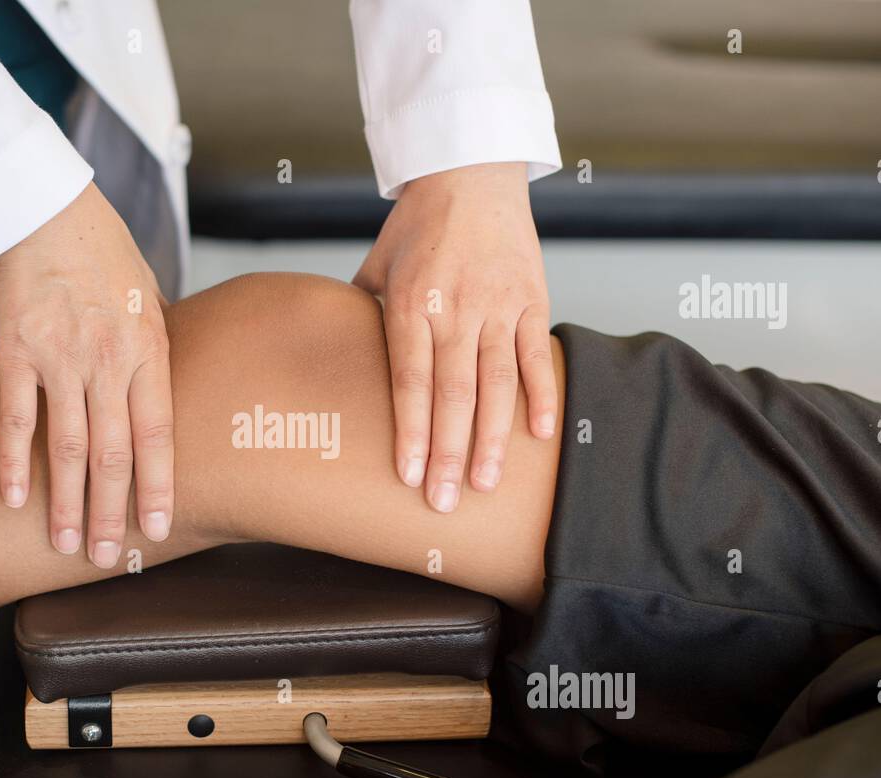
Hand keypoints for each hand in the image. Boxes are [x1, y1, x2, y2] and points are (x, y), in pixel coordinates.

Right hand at [0, 183, 172, 567]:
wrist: (47, 207)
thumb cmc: (104, 251)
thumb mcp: (150, 298)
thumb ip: (154, 351)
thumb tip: (160, 390)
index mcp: (149, 350)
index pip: (158, 436)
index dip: (158, 488)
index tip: (159, 529)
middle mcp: (108, 362)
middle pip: (114, 454)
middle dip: (113, 512)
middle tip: (112, 557)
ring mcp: (60, 359)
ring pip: (68, 447)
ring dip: (68, 502)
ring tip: (68, 545)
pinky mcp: (15, 351)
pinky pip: (16, 418)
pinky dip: (14, 461)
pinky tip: (14, 499)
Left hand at [354, 162, 556, 513]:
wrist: (470, 171)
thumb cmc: (416, 227)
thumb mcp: (377, 267)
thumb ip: (360, 317)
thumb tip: (339, 364)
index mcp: (410, 303)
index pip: (409, 380)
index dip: (411, 432)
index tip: (408, 477)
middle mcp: (455, 308)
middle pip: (452, 394)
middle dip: (447, 453)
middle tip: (442, 504)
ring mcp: (497, 305)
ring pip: (496, 384)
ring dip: (491, 439)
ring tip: (484, 485)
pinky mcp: (531, 300)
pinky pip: (537, 356)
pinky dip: (541, 397)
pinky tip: (538, 438)